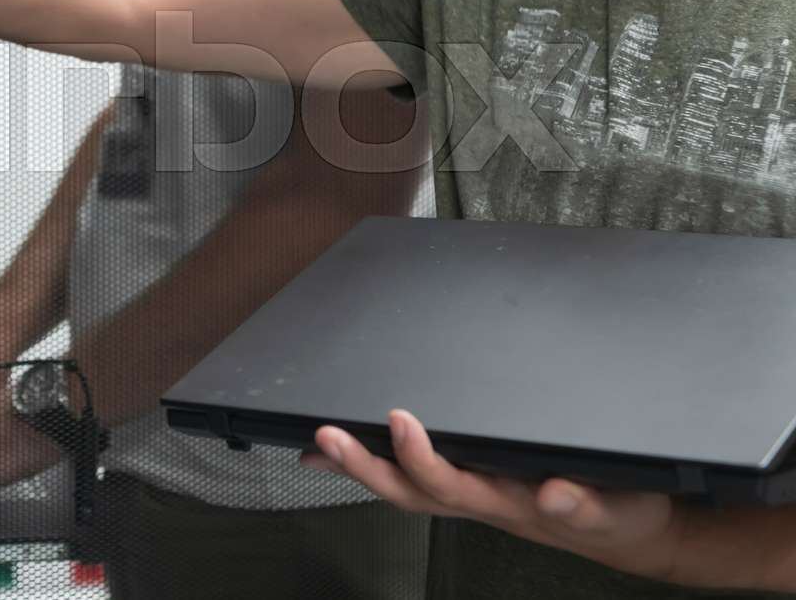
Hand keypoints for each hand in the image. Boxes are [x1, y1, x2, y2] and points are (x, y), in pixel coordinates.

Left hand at [301, 410, 686, 582]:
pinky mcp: (474, 483)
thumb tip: (555, 494)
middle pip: (408, 489)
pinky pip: (415, 479)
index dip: (419, 456)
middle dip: (364, 465)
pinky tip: (347, 458)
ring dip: (360, 467)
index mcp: (506, 500)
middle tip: (326, 435)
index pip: (450, 482)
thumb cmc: (616, 512)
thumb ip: (583, 503)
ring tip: (319, 446)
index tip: (400, 420)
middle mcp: (479, 498)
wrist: (628, 529)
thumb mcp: (613, 509)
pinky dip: (379, 466)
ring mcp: (472, 494)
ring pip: (404, 487)